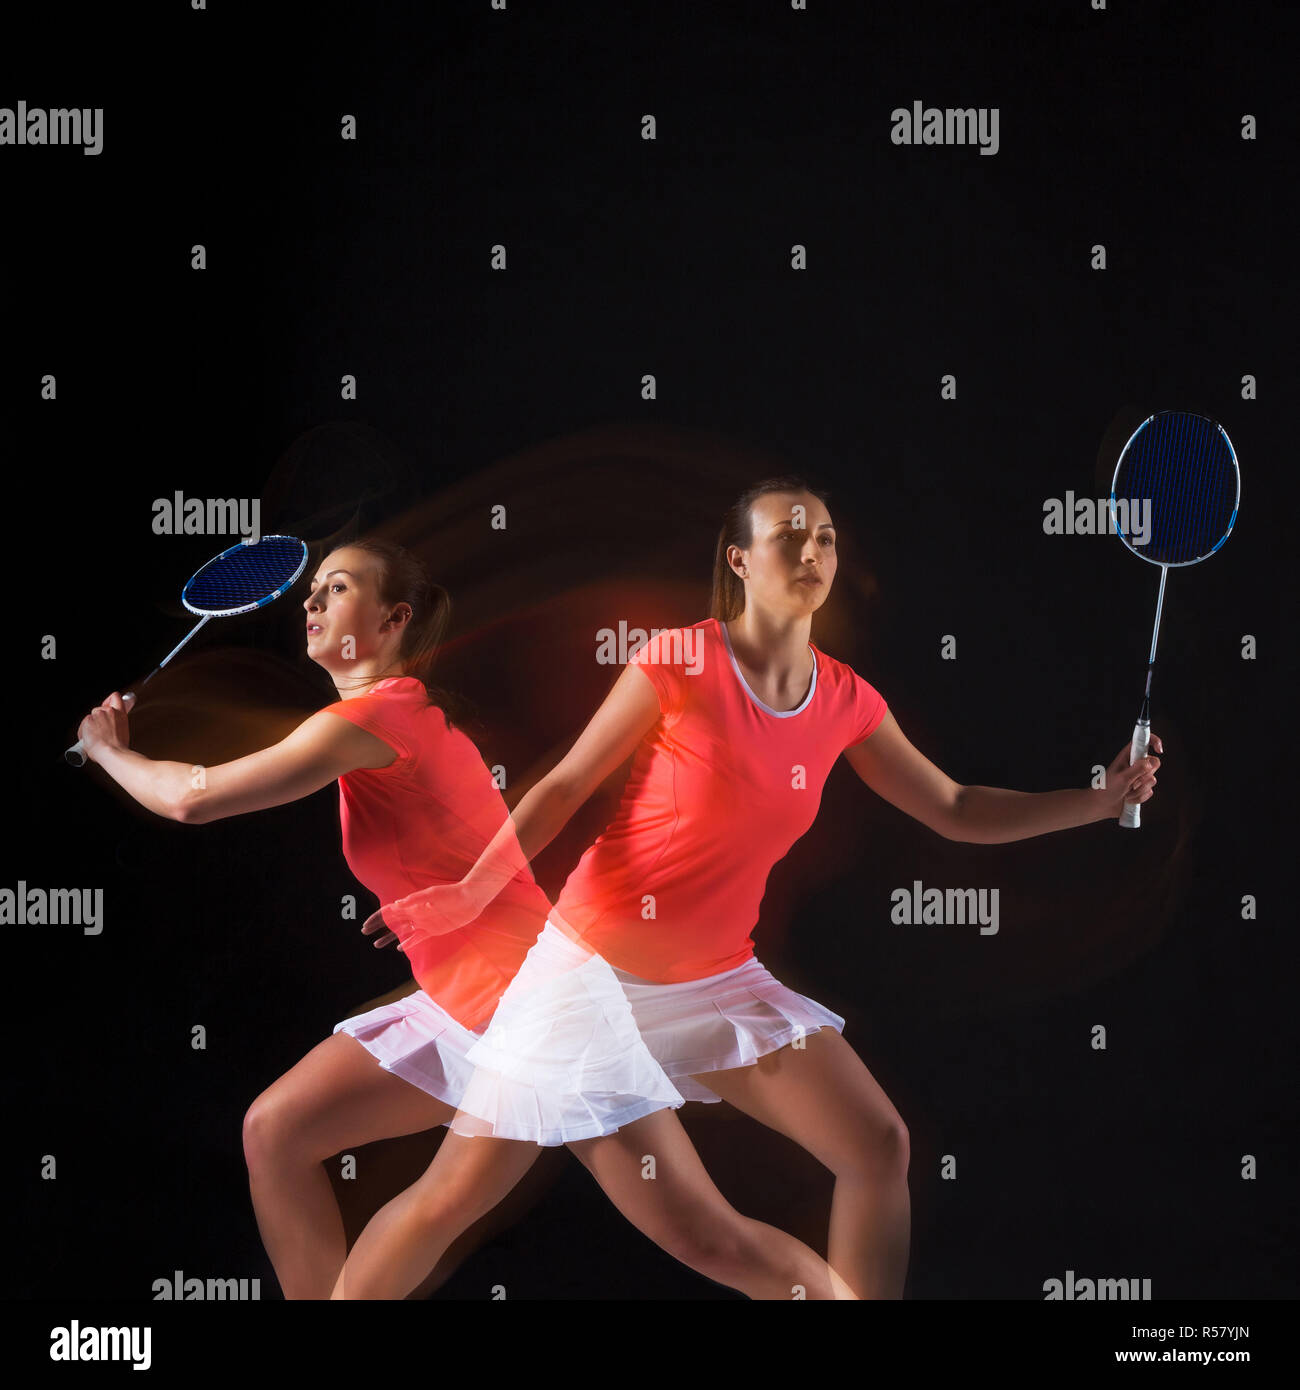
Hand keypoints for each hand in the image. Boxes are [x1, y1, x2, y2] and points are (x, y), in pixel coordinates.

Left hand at [77, 691, 132, 763]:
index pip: (115, 697)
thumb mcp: (123, 731)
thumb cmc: (118, 747)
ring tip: (95, 738)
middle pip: (98, 710)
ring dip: (90, 726)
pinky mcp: (88, 720)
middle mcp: (109, 711)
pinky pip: (83, 726)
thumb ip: (116, 723)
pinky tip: (90, 740)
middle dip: (97, 719)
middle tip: (99, 731)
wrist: (112, 753)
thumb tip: (110, 726)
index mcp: (120, 714)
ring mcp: (98, 715)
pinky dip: (84, 732)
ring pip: (90, 718)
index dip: (109, 700)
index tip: (107, 705)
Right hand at [361, 880, 476, 952]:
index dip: (376, 918)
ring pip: (401, 932)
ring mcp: (423, 922)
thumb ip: (415, 900)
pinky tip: (399, 948)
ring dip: (388, 937)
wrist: (469, 900)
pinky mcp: (433, 930)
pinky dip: (407, 943)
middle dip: (377, 927)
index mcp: (412, 904)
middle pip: (391, 922)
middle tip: (364, 933)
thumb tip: (396, 904)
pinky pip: (416, 938)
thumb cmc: (450, 894)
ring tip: (376, 944)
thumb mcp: (432, 894)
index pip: (389, 911)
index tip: (365, 926)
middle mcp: (415, 913)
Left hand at [1104, 732, 1162, 818]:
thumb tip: (1152, 761)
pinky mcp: (1141, 789)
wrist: (1101, 806)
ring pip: (1153, 780)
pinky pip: (1150, 792)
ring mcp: (1139, 778)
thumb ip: (1138, 769)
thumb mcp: (1123, 777)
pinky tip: (1128, 799)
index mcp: (1128, 756)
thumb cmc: (1106, 789)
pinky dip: (1139, 797)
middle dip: (1145, 776)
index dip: (1154, 741)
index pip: (1143, 742)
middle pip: (1154, 764)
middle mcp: (1135, 765)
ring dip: (1139, 790)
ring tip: (1126, 792)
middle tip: (1131, 782)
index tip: (1159, 750)